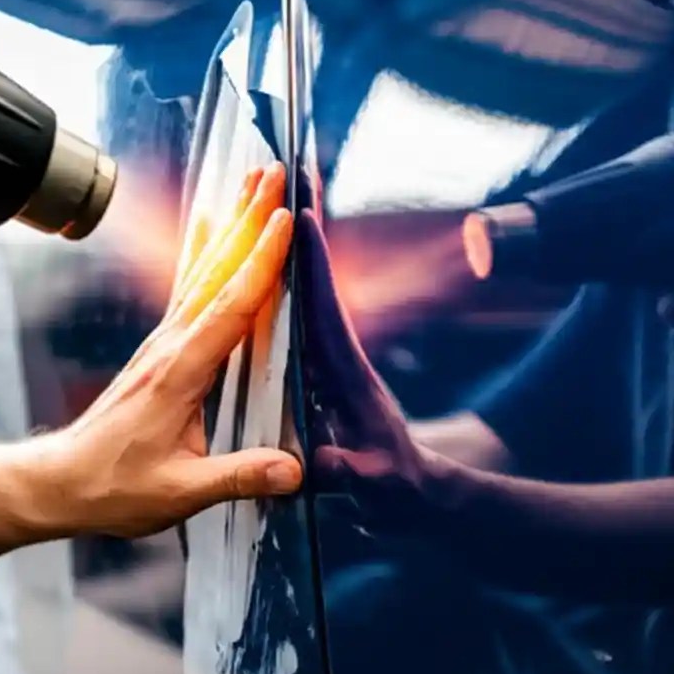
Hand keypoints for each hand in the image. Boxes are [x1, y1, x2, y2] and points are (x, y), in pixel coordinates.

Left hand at [45, 162, 301, 538]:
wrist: (60, 481)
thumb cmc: (114, 486)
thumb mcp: (179, 491)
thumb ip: (237, 476)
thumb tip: (292, 469)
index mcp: (180, 373)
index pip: (228, 308)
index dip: (259, 264)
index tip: (283, 221)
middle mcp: (170, 347)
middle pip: (216, 271)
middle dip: (246, 219)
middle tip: (271, 173)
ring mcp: (163, 344)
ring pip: (203, 272)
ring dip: (231, 226)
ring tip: (251, 185)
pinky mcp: (160, 350)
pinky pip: (189, 290)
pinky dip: (205, 254)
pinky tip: (210, 231)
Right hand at [289, 207, 471, 532]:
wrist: (417, 498)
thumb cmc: (395, 491)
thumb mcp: (369, 488)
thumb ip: (344, 473)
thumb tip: (318, 463)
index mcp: (346, 375)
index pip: (325, 310)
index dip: (314, 265)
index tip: (303, 216)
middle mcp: (337, 357)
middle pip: (313, 283)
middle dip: (301, 230)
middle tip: (289, 175)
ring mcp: (328, 362)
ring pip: (302, 295)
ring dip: (286, 249)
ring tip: (268, 200)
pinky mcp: (319, 373)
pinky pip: (293, 320)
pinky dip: (277, 286)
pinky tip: (256, 269)